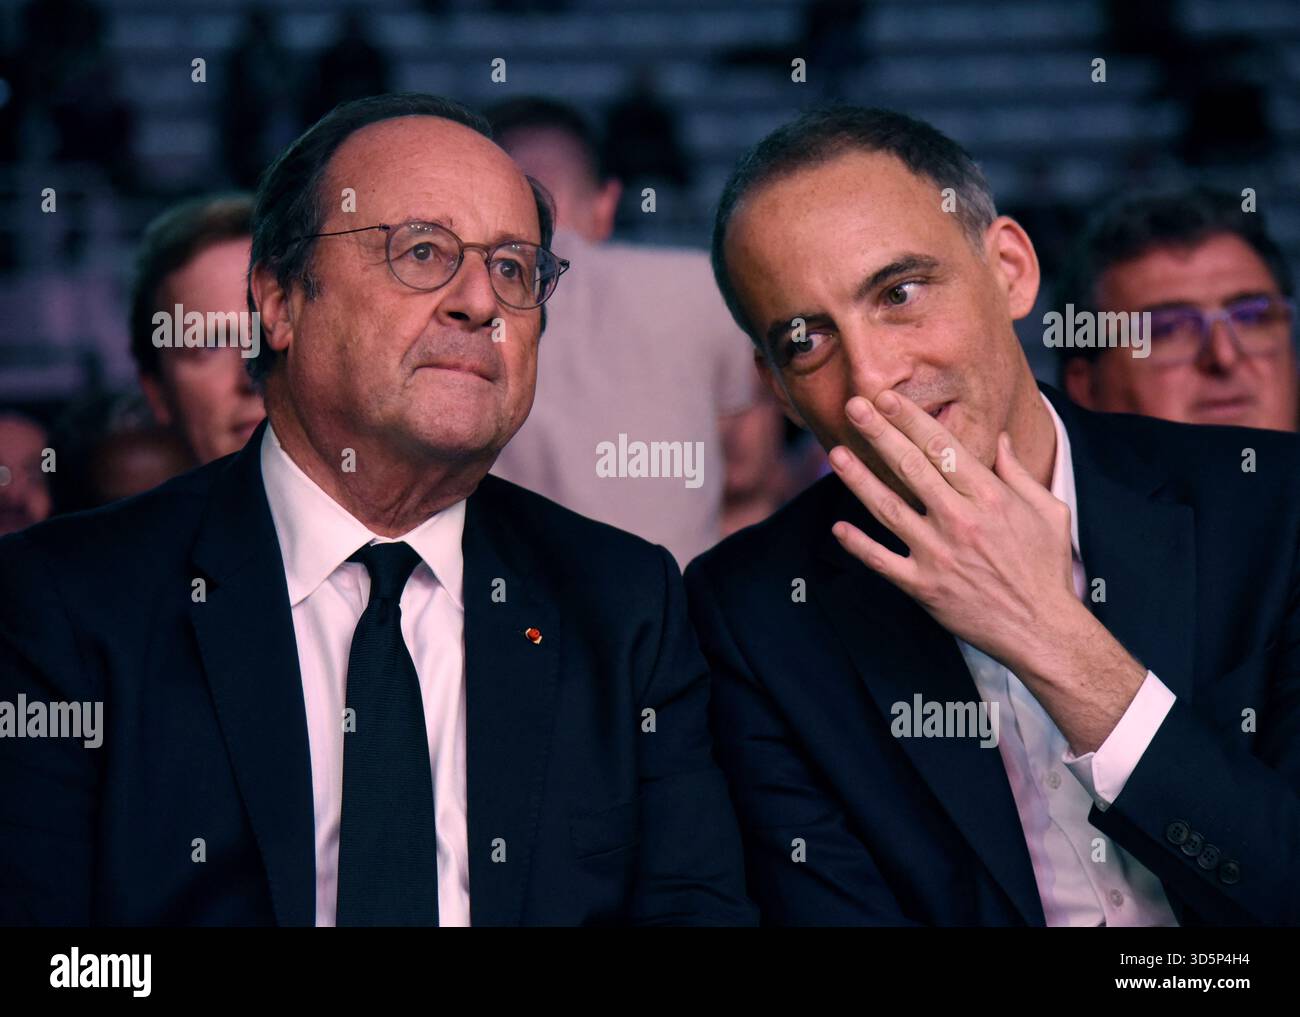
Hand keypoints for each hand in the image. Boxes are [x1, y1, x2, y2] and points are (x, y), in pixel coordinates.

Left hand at [828, 390, 1144, 752]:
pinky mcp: (923, 586)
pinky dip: (858, 545)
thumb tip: (1002, 439)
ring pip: (888, 508)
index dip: (910, 419)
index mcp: (990, 497)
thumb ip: (1019, 473)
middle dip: (878, 433)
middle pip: (909, 467)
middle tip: (854, 406)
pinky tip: (838, 528)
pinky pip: (882, 561)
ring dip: (858, 479)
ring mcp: (938, 554)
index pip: (942, 447)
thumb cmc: (1046, 568)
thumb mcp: (1047, 511)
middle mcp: (960, 520)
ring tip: (835, 454)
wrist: (1041, 630)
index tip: (887, 398)